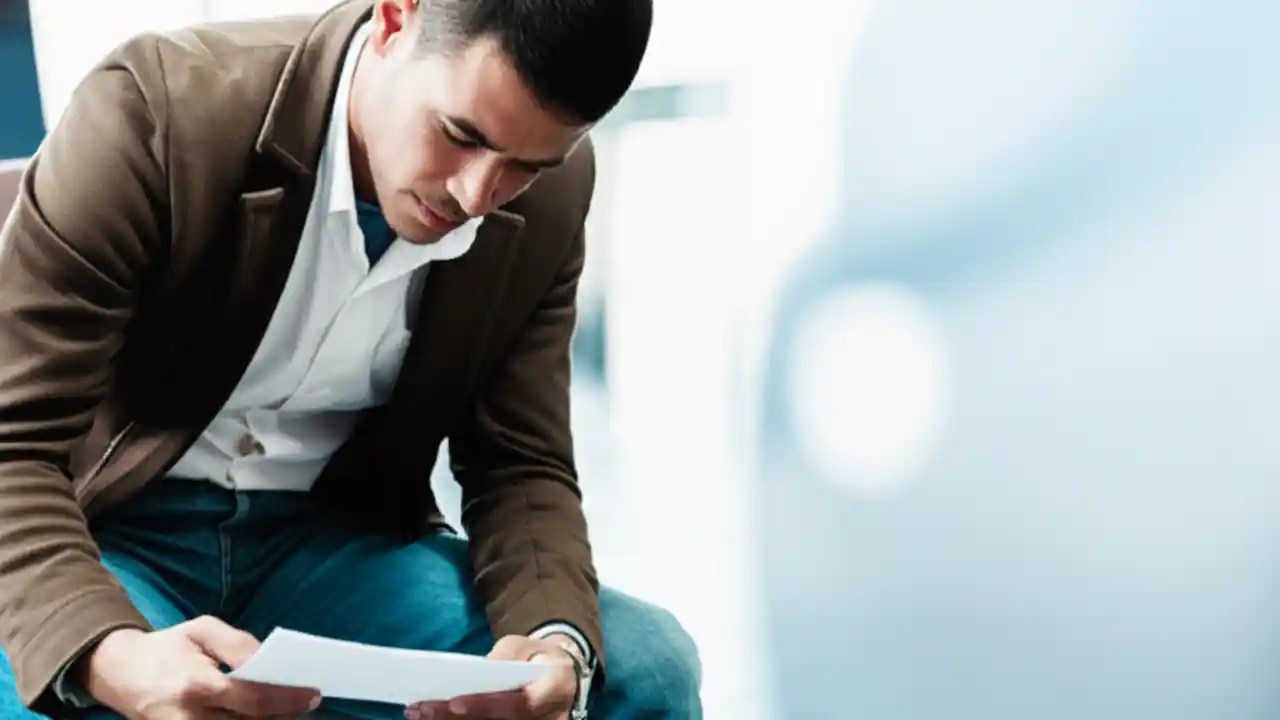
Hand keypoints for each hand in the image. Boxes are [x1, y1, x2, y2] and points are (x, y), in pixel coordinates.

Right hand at [78, 615, 321, 718]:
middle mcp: (190, 717)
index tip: (314, 694)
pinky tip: (264, 717)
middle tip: (306, 705)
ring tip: (287, 711)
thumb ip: (239, 644)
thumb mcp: (202, 629)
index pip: (253, 699)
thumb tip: (270, 661)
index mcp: (197, 684)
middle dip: (284, 716)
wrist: (118, 672)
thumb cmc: (168, 647)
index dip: (288, 699)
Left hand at [406, 635, 577, 719]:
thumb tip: (476, 673)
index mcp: (556, 687)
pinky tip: (436, 718)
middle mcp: (550, 717)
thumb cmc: (538, 657)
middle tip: (423, 708)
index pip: (520, 704)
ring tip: (422, 714)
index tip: (454, 703)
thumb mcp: (525, 645)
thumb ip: (504, 657)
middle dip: (458, 718)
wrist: (559, 676)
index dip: (486, 706)